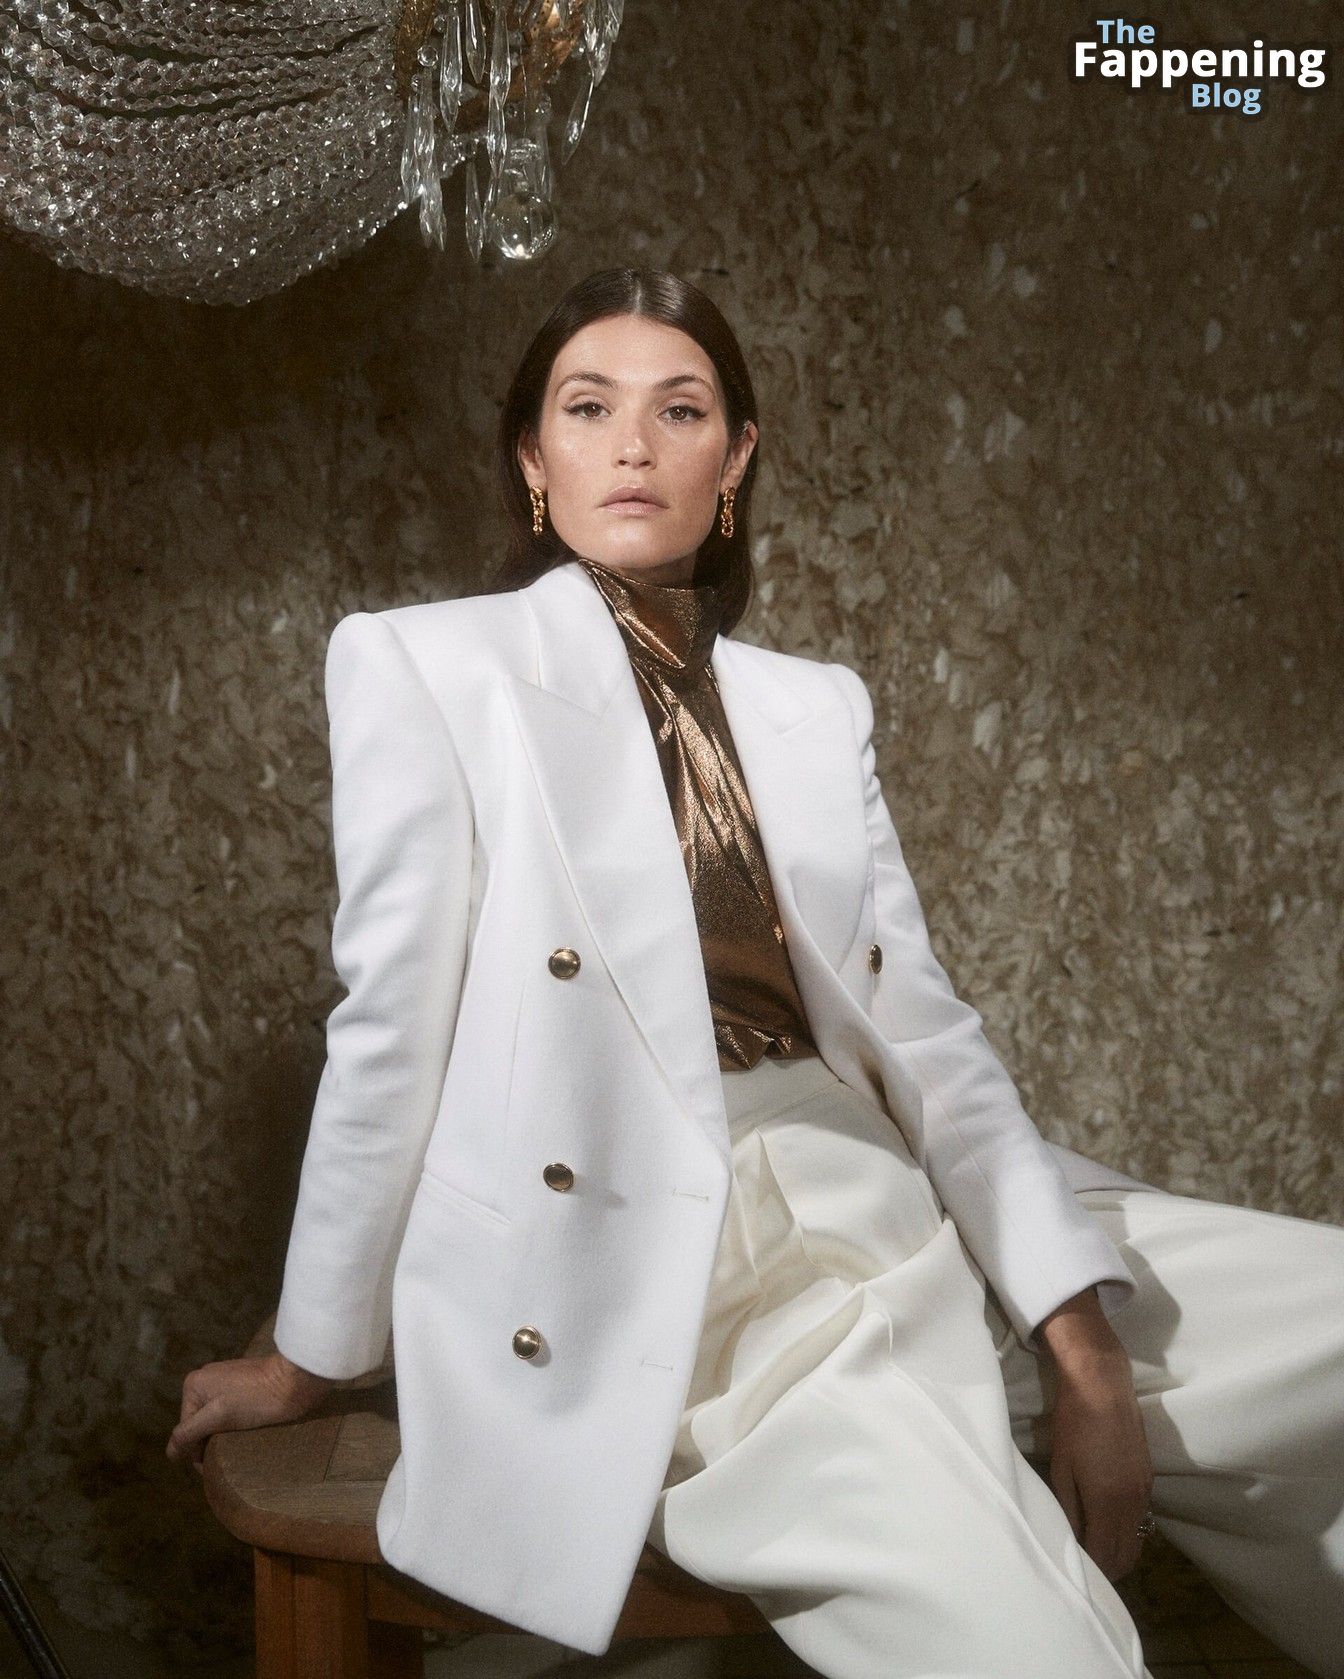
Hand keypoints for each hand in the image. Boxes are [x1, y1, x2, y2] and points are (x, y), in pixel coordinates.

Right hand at [166, 1351, 333, 1473]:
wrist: (296, 1380)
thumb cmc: (257, 1398)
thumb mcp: (218, 1416)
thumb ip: (189, 1433)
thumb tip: (169, 1454)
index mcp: (193, 1384)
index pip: (185, 1430)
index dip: (196, 1452)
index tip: (212, 1467)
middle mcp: (205, 1380)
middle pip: (198, 1424)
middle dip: (208, 1444)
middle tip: (224, 1461)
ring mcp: (224, 1381)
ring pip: (213, 1421)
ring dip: (220, 1437)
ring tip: (235, 1449)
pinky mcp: (242, 1386)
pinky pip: (228, 1413)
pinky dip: (231, 1427)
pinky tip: (242, 1435)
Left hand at [1035, 1291, 1153, 1580]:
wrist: (1103, 1385)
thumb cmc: (1073, 1424)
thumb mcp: (1061, 1469)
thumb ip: (1069, 1510)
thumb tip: (1073, 1543)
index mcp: (1107, 1503)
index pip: (1105, 1556)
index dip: (1093, 1570)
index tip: (1079, 1572)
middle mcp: (1132, 1503)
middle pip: (1127, 1555)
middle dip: (1109, 1567)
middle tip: (1088, 1567)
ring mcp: (1144, 1491)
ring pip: (1137, 1538)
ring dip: (1120, 1550)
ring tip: (1097, 1548)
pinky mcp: (1149, 1478)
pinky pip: (1141, 1518)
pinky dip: (1127, 1530)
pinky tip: (1109, 1523)